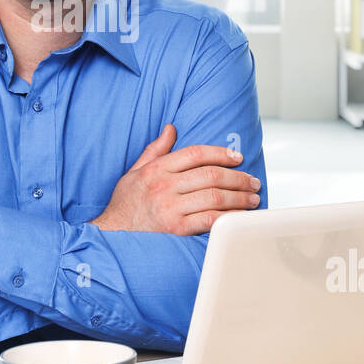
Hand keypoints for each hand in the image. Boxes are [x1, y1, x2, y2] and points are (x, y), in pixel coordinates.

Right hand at [90, 124, 259, 234]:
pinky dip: (229, 217)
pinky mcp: (176, 229)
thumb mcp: (134, 171)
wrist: (110, 235)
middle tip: (253, 182)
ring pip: (215, 197)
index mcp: (156, 169)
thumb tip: (171, 128)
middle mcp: (164, 186)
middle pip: (211, 175)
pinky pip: (210, 220)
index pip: (195, 153)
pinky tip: (239, 216)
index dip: (221, 153)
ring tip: (253, 199)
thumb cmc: (125, 204)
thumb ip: (155, 150)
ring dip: (239, 198)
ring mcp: (170, 208)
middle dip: (238, 178)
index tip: (237, 157)